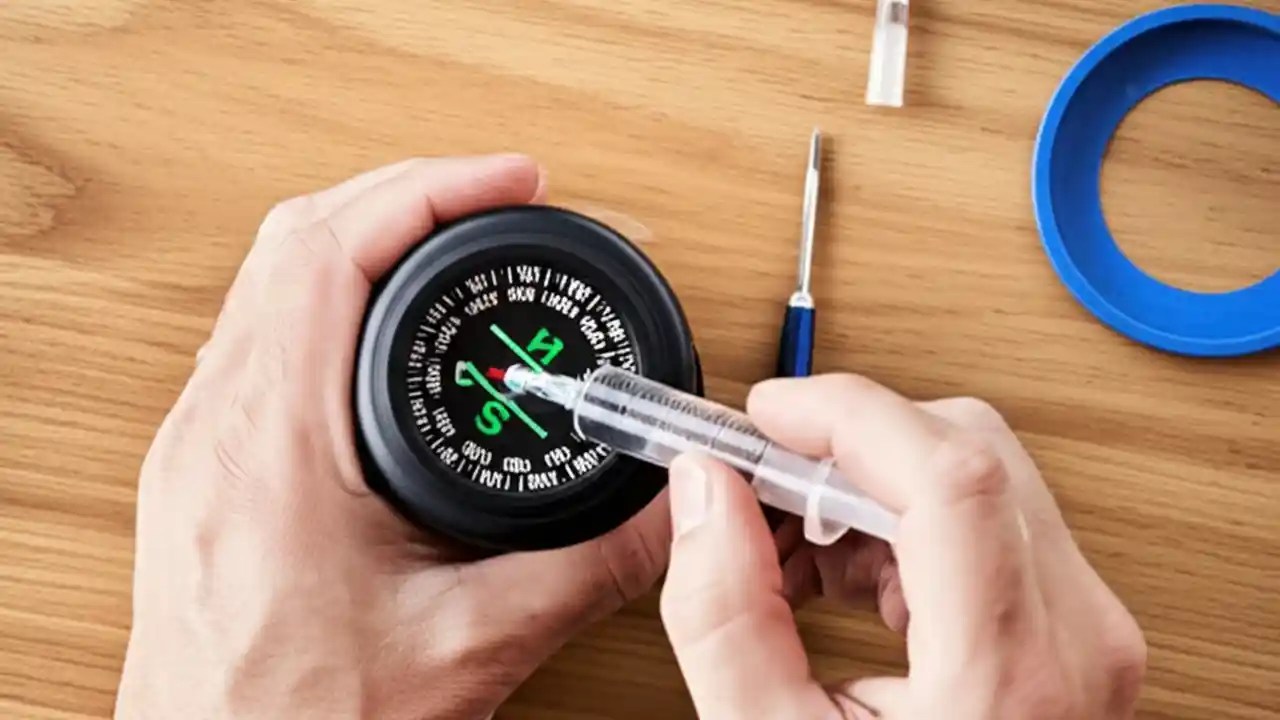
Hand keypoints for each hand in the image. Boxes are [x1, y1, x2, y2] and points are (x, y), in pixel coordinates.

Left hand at [116, 155, 670, 719]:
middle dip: (408, 197)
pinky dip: (331, 293)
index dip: (431, 192)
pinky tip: (384, 316)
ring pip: (271, 281)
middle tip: (497, 197)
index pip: (332, 253)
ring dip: (364, 238)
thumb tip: (666, 515)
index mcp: (271, 447)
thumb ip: (585, 572)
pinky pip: (261, 332)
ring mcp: (202, 443)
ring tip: (453, 234)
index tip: (513, 180)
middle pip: (296, 241)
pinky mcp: (208, 466)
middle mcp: (219, 428)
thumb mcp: (469, 645)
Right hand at [659, 375, 1146, 718]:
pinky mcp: (1067, 623)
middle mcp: (1073, 633)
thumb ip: (723, 612)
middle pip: (966, 454)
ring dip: (863, 487)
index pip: (951, 472)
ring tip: (786, 554)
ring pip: (971, 475)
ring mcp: (1082, 626)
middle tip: (756, 485)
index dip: (848, 416)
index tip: (766, 416)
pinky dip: (894, 524)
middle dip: (842, 449)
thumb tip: (703, 493)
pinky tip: (835, 577)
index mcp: (1012, 673)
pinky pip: (980, 520)